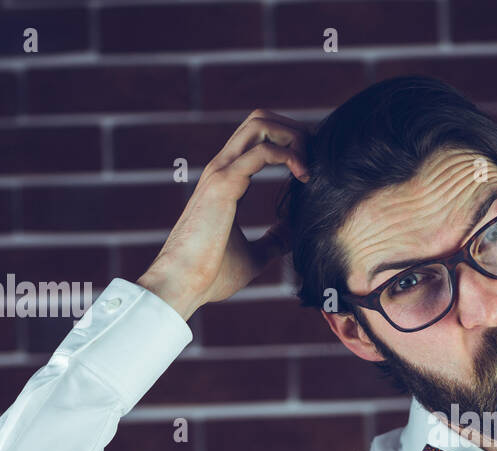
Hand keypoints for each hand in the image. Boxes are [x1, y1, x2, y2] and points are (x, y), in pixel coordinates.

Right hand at [136, 109, 310, 321]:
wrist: (182, 285)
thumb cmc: (211, 275)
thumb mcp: (254, 257)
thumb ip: (273, 241)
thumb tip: (293, 234)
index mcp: (226, 180)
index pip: (257, 138)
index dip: (289, 143)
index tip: (311, 169)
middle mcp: (222, 168)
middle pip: (260, 119)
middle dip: (295, 130)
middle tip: (315, 161)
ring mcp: (221, 172)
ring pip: (260, 123)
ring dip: (293, 136)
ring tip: (309, 168)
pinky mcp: (225, 184)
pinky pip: (263, 151)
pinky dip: (290, 156)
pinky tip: (303, 178)